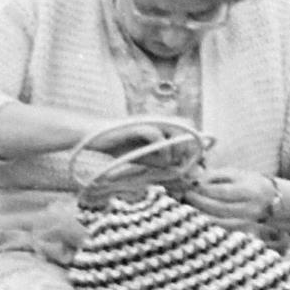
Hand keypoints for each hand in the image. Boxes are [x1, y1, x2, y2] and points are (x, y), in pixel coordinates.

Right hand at [71, 118, 202, 196]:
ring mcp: (149, 121)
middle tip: (178, 164)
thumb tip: (186, 170)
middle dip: (188, 150)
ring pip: (178, 132)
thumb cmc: (120, 148)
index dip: (197, 147)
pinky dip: (160, 151)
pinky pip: (158, 137)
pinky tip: (153, 160)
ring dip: (175, 151)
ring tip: (164, 162)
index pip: (192, 130)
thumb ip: (166, 160)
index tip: (193, 164)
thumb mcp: (147, 157)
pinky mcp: (138, 125)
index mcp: (163, 125)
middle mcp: (159, 120)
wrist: (93, 137)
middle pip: (189, 129)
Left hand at [187, 162, 282, 230]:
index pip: (223, 191)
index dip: (204, 189)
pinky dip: (209, 222)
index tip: (189, 185)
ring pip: (222, 220)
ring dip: (201, 214)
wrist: (273, 198)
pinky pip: (224, 227)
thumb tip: (192, 181)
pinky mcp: (244, 228)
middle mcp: (251, 208)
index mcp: (249, 190)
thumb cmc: (247, 182)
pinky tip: (197, 216)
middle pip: (221, 208)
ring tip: (187, 205)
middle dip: (199, 202)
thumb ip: (214, 175)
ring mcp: (249, 221)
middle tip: (184, 195)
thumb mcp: (234, 173)